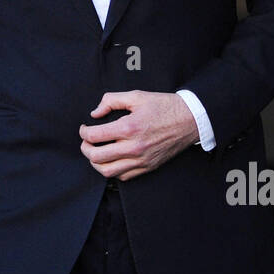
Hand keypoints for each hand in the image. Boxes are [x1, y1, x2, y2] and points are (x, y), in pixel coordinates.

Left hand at [79, 89, 198, 181]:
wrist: (190, 120)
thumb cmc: (164, 106)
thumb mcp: (136, 96)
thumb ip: (111, 100)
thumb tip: (95, 113)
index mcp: (129, 127)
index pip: (94, 136)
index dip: (83, 132)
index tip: (85, 128)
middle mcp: (134, 147)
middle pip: (97, 157)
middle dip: (85, 149)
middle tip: (86, 142)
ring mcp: (141, 160)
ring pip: (108, 172)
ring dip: (96, 163)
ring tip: (96, 153)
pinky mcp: (148, 167)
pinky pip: (123, 176)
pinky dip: (113, 170)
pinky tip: (112, 160)